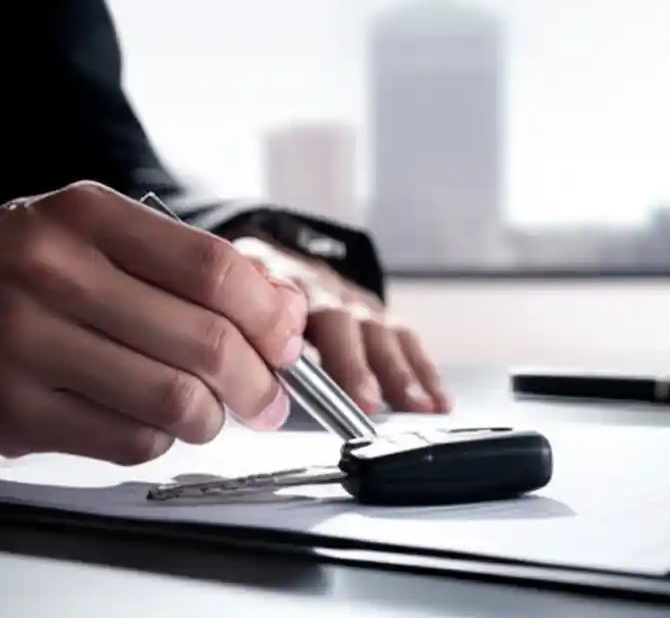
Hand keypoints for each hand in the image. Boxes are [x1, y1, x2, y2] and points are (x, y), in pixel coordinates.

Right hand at [0, 182, 307, 463]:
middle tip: (269, 399)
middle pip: (206, 342)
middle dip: (260, 383)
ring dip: (212, 419)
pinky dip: (159, 440)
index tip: (287, 341)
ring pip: (174, 401)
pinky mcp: (10, 410)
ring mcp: (27, 344)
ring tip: (209, 412)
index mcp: (83, 215)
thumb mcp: (78, 232)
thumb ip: (175, 262)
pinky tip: (150, 423)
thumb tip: (279, 304)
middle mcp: (55, 272)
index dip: (271, 316)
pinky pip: (127, 440)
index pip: (215, 269)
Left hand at [232, 236, 450, 415]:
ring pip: (381, 332)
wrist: (279, 262)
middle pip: (342, 321)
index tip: (298, 371)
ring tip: (418, 407)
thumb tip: (236, 374)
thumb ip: (233, 329)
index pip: (285, 306)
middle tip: (366, 403)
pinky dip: (425, 373)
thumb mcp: (229, 299)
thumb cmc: (251, 298)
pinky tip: (439, 401)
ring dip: (401, 373)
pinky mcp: (381, 316)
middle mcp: (323, 289)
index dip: (291, 338)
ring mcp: (356, 301)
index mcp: (278, 284)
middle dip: (356, 365)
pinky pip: (406, 341)